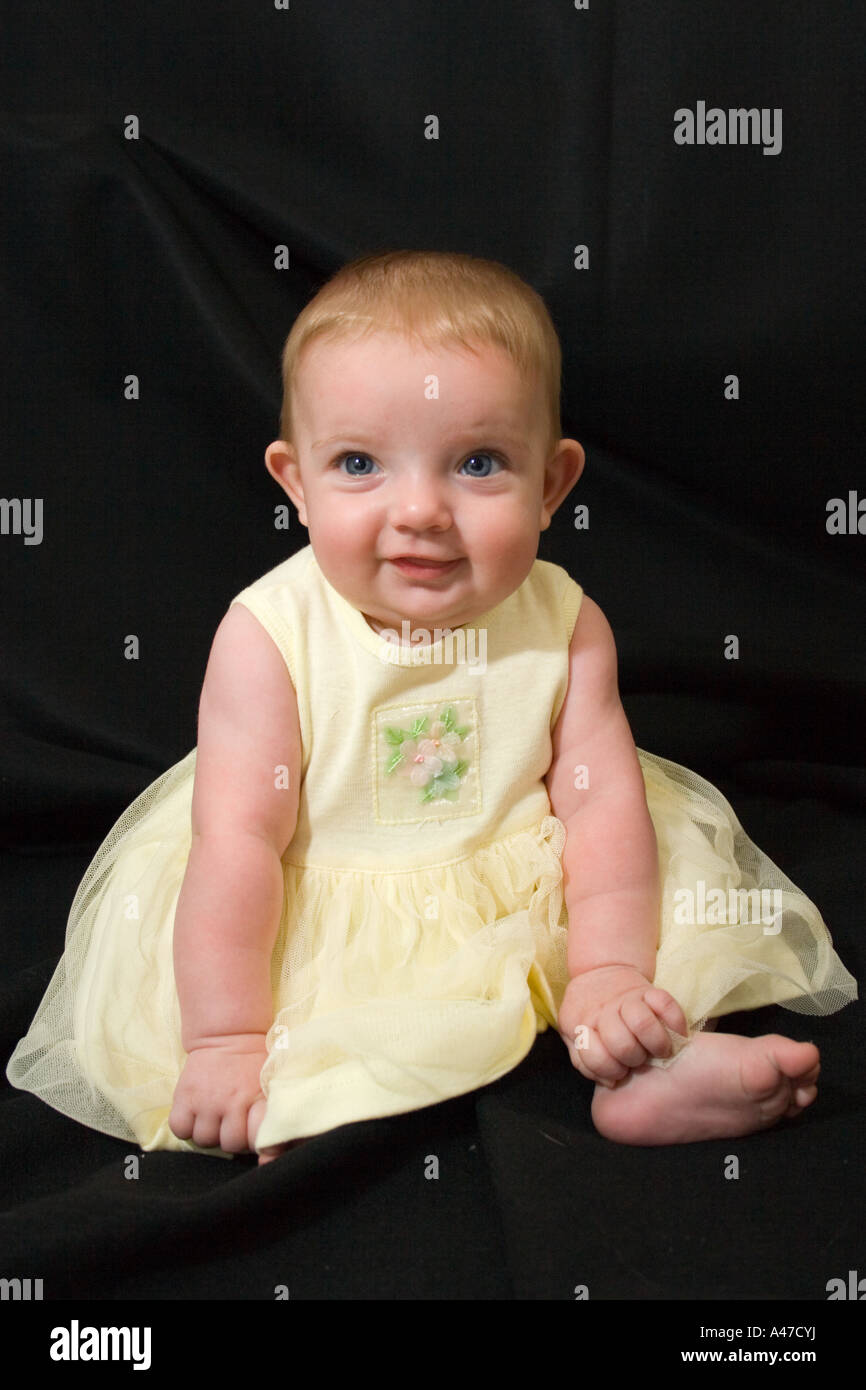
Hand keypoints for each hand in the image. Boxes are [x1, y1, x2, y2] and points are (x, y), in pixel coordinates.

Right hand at [169, 1032, 269, 1152]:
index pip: (258, 1140)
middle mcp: (231, 1103)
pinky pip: (180, 1128)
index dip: (256, 1143)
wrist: (227, 1034)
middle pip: (230, 1144)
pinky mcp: (184, 1096)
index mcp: (256, 1100)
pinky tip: (194, 1116)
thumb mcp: (269, 1082)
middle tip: (230, 1124)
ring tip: (213, 1119)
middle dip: (230, 1138)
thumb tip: (273, 1142)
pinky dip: (185, 1127)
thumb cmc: (252, 1061)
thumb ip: (271, 1110)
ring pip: (204, 1139)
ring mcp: (206, 1101)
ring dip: (208, 1133)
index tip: (254, 1135)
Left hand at [558, 965, 688, 1086]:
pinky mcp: (648, 990)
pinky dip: (674, 1020)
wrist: (600, 972)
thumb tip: (611, 1081)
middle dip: (634, 1059)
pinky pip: (665, 1002)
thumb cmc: (588, 1013)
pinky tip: (674, 1032)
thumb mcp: (576, 1036)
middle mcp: (606, 1012)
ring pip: (642, 1023)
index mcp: (585, 1026)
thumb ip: (586, 1061)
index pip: (599, 1059)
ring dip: (655, 1043)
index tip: (620, 1069)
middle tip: (639, 1058)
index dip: (612, 1070)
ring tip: (659, 1050)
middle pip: (622, 1045)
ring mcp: (628, 1000)